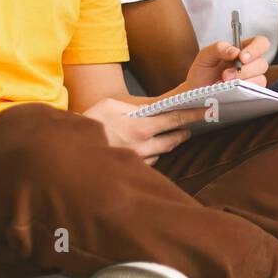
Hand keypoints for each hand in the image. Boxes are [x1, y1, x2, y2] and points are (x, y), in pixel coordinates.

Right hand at [82, 98, 206, 165]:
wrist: (70, 152)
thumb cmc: (89, 124)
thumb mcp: (110, 106)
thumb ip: (134, 107)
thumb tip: (151, 110)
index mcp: (140, 127)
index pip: (175, 121)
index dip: (193, 116)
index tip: (207, 112)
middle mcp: (143, 147)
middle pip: (174, 140)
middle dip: (184, 132)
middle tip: (191, 127)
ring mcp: (138, 162)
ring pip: (162, 152)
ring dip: (168, 144)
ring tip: (172, 135)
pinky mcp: (132, 171)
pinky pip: (149, 162)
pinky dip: (152, 154)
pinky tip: (149, 148)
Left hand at [186, 35, 270, 88]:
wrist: (196, 93)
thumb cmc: (202, 73)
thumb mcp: (205, 56)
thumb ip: (219, 48)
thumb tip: (235, 51)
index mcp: (243, 50)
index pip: (261, 43)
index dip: (256, 48)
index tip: (242, 57)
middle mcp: (250, 64)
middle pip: (262, 63)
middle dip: (244, 70)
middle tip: (225, 75)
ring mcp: (252, 80)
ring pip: (260, 79)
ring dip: (242, 81)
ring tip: (224, 84)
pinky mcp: (251, 94)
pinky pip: (256, 92)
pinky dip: (242, 91)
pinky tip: (230, 92)